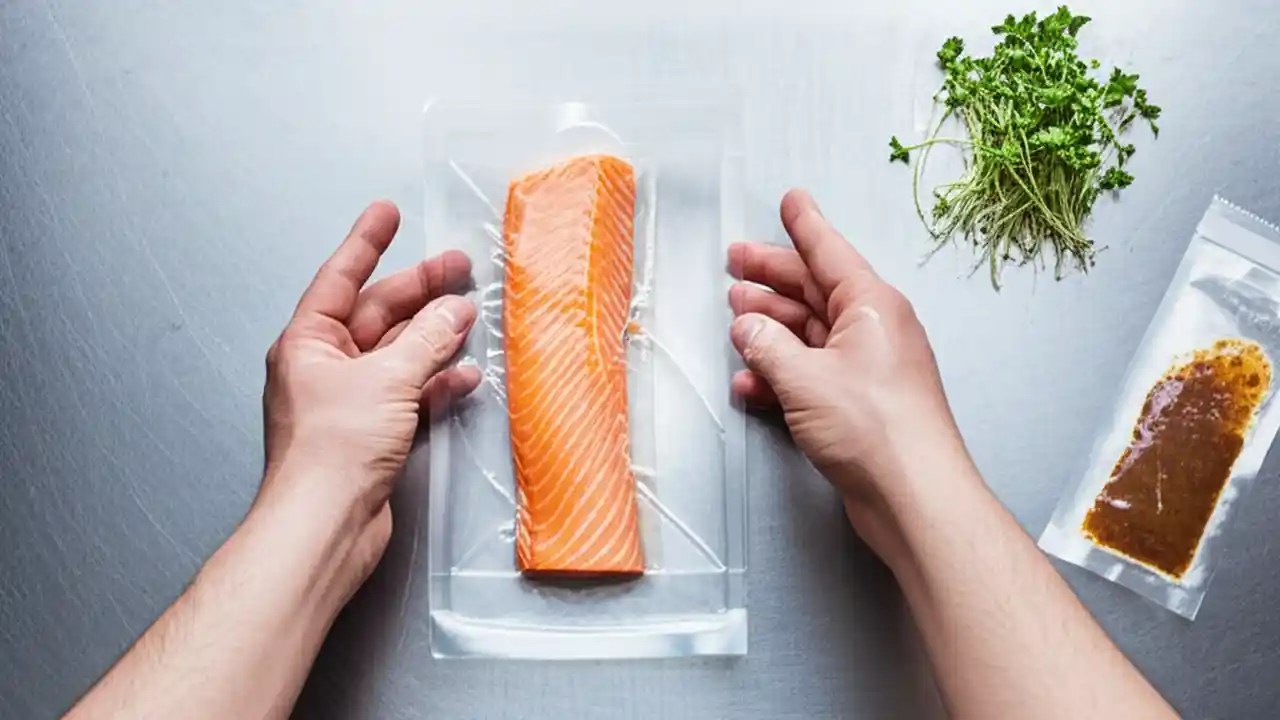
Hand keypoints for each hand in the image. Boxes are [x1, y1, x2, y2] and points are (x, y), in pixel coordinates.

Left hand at [260, 200, 477, 592]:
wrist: (325, 524)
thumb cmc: (334, 449)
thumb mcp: (388, 379)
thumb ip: (427, 341)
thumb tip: (455, 311)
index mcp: (309, 343)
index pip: (341, 278)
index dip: (367, 242)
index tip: (388, 213)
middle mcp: (325, 368)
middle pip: (377, 315)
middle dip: (418, 291)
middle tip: (458, 265)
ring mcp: (350, 402)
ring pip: (398, 355)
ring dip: (435, 337)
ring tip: (471, 315)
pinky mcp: (373, 434)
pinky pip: (409, 394)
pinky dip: (437, 383)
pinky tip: (465, 376)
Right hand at [728, 190, 968, 544]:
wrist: (913, 495)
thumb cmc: (872, 426)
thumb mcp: (805, 378)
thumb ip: (768, 346)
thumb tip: (746, 327)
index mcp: (871, 305)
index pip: (830, 252)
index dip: (804, 225)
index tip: (790, 199)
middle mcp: (874, 329)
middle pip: (815, 290)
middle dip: (773, 278)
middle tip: (735, 262)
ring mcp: (868, 368)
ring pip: (810, 334)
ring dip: (771, 328)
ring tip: (735, 320)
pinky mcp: (859, 405)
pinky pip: (812, 375)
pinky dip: (780, 376)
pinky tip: (750, 383)